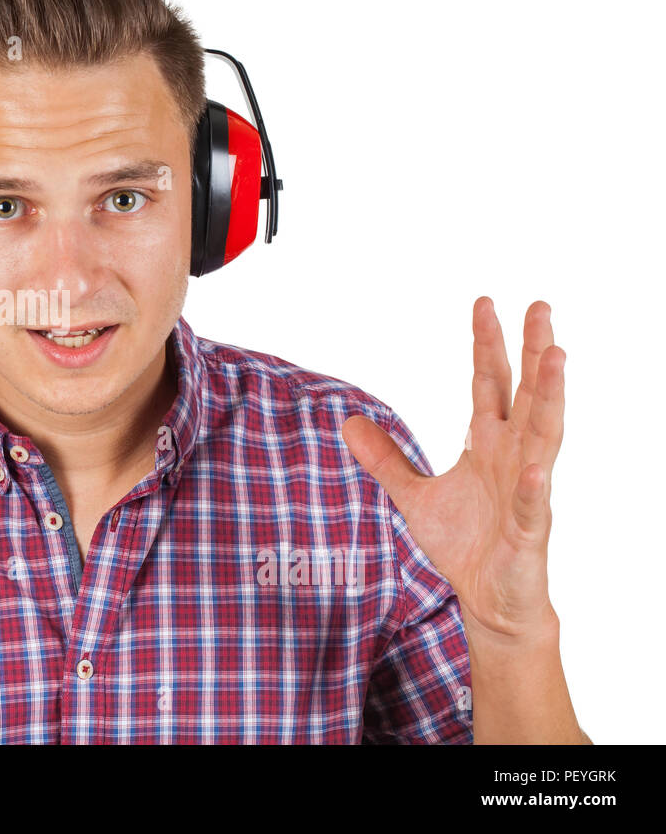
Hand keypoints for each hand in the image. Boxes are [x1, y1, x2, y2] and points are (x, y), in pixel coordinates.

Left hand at [341, 297, 565, 641]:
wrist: (489, 600)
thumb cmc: (464, 543)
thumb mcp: (412, 495)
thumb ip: (385, 457)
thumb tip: (347, 421)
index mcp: (488, 443)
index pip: (489, 383)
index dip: (487, 344)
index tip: (485, 302)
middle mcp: (512, 456)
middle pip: (527, 394)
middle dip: (534, 351)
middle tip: (541, 306)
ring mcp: (526, 491)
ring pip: (543, 435)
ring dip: (549, 396)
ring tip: (555, 356)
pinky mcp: (528, 531)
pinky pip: (532, 504)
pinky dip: (531, 485)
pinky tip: (531, 466)